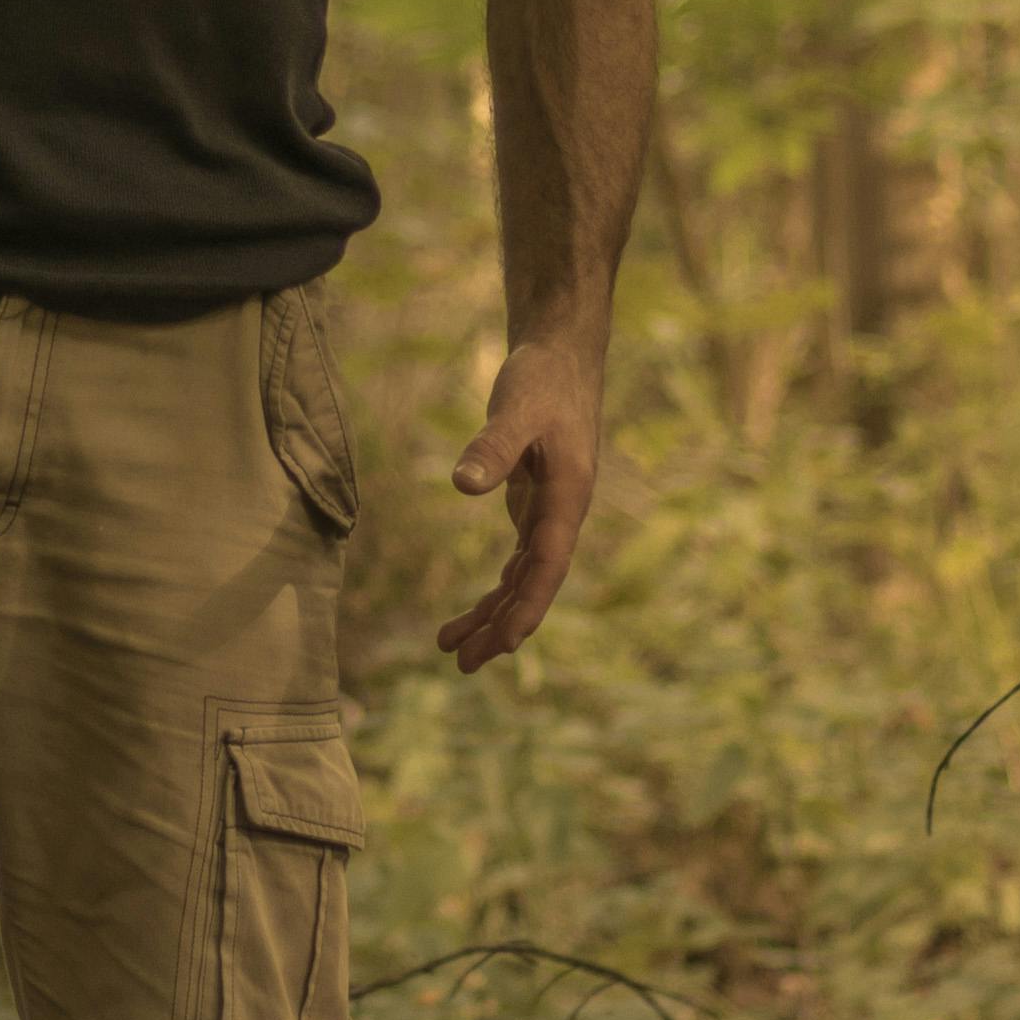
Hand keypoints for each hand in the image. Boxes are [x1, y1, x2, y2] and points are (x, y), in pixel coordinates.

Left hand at [438, 336, 604, 670]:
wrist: (562, 354)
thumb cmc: (543, 378)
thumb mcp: (516, 407)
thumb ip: (492, 446)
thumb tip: (461, 484)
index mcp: (568, 497)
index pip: (547, 565)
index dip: (527, 607)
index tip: (505, 644)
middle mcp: (562, 513)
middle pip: (534, 584)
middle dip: (502, 626)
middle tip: (463, 664)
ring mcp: (549, 512)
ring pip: (522, 578)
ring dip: (493, 614)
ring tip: (451, 647)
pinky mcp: (533, 504)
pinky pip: (516, 561)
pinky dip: (496, 587)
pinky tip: (473, 613)